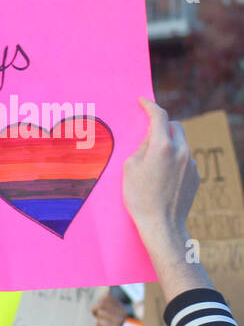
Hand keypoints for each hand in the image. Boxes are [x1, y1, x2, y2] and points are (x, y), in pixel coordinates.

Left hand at [92, 293, 124, 325]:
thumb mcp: (102, 312)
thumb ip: (101, 303)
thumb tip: (94, 286)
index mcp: (121, 307)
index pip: (105, 297)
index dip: (97, 303)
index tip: (98, 311)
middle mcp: (124, 312)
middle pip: (101, 304)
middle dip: (95, 311)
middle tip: (97, 318)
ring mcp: (121, 321)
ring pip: (100, 313)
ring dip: (97, 321)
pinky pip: (101, 323)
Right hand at [124, 98, 212, 298]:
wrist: (161, 224)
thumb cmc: (139, 197)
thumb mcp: (130, 168)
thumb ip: (141, 148)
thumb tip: (150, 140)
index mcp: (162, 146)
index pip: (159, 116)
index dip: (150, 105)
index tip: (143, 101)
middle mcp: (181, 151)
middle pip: (175, 127)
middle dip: (162, 127)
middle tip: (148, 137)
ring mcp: (191, 163)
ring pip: (180, 145)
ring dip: (169, 147)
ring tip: (154, 167)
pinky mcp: (196, 176)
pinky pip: (185, 161)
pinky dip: (175, 163)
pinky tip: (163, 179)